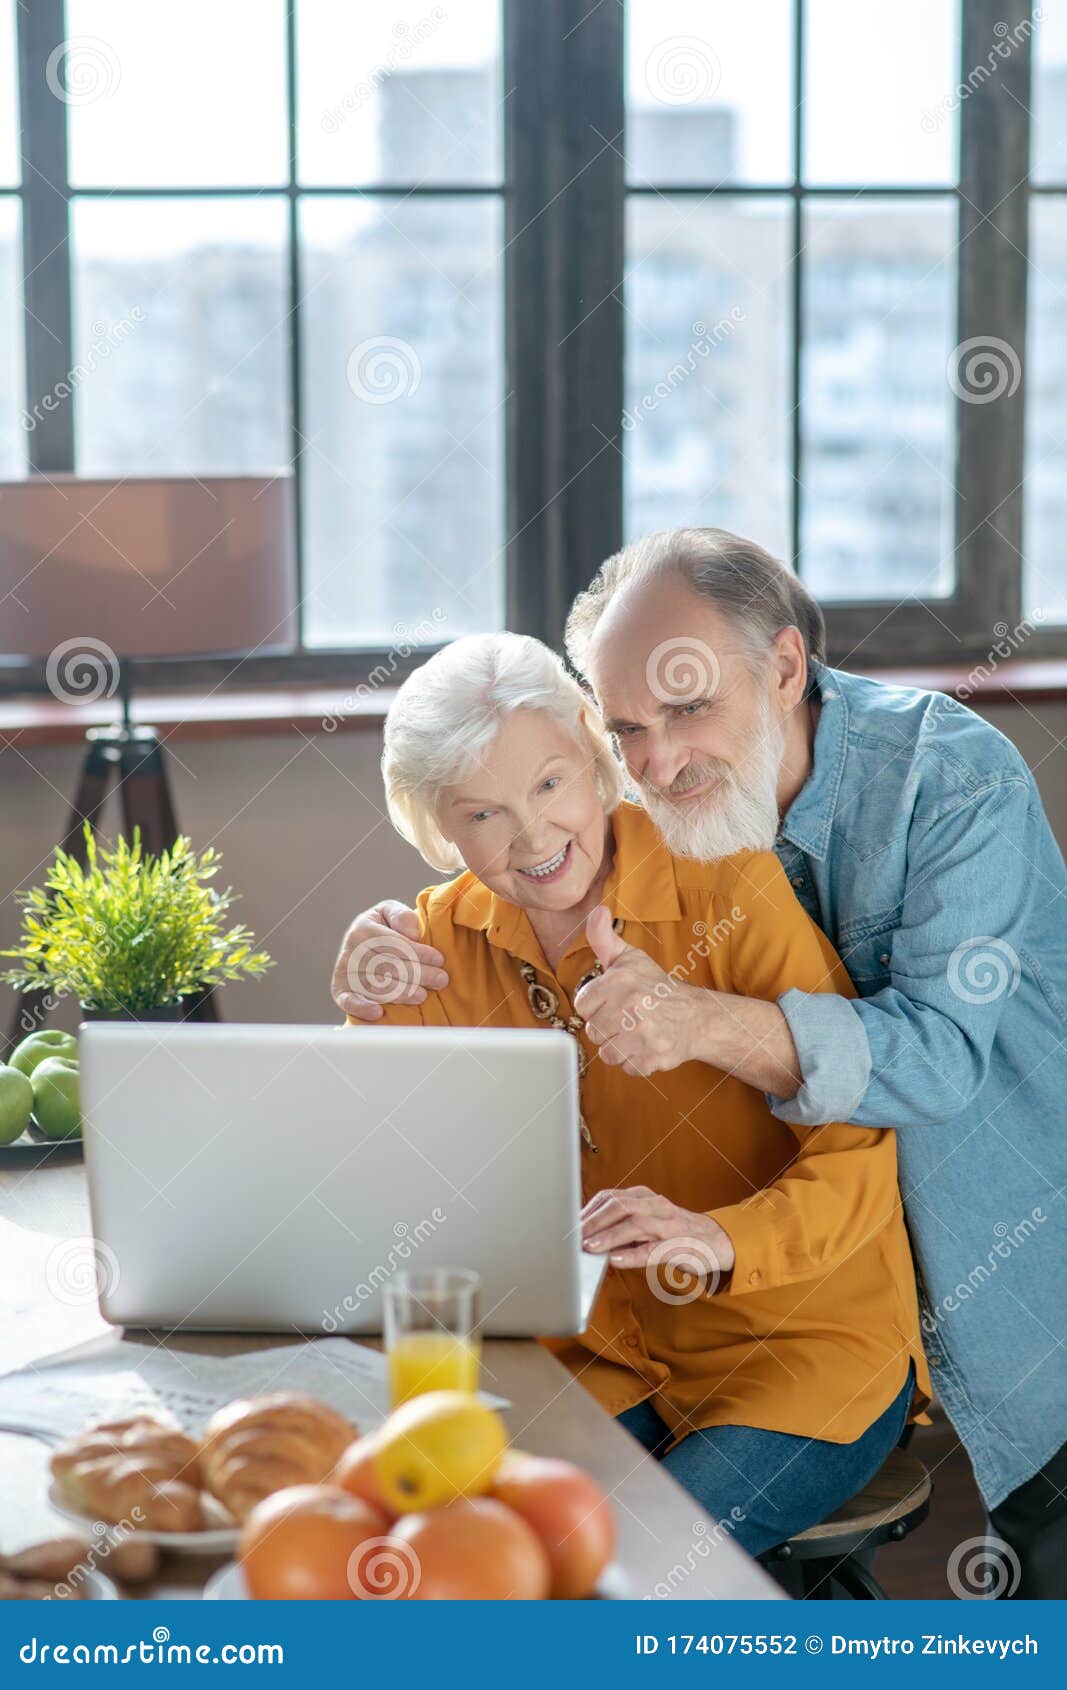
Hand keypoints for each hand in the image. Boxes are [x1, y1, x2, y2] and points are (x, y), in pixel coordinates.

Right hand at [330, 901, 449, 1019]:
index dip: (420, 953)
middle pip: (389, 966)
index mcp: (363, 929)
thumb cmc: (381, 929)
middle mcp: (351, 951)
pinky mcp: (340, 991)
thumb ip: (401, 916)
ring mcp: (344, 972)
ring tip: (423, 995)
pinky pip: (349, 1001)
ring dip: (402, 993)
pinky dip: (362, 1008)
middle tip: (441, 980)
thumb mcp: (389, 912)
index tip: (439, 960)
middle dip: (419, 974)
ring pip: (377, 986)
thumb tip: (412, 934)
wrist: (359, 945)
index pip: (395, 944)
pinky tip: (379, 1012)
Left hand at [574, 905, 703, 1076]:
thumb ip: (603, 937)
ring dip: (619, 1046)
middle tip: (628, 1017)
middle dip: (608, 1027)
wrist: (696, 1016)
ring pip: (606, 1052)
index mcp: (619, 980)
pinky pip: (626, 1067)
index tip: (614, 1002)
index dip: (597, 1006)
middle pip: (593, 1031)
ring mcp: (642, 1034)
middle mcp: (630, 1006)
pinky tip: (646, 1045)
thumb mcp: (629, 958)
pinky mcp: (652, 1057)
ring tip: (635, 1032)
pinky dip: (635, 1061)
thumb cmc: (656, 987)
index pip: (583, 1006)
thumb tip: (598, 910)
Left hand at [581, 1185, 733, 1279]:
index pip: (610, 1197)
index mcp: (645, 1197)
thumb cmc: (673, 1232)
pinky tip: (615, 1260)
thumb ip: (622, 1224)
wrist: (714, 1241)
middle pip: (619, 1206)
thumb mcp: (647, 1219)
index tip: (569, 1223)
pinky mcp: (676, 1247)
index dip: (588, 1210)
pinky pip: (651, 1250)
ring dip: (608, 1236)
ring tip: (589, 1247)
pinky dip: (631, 1255)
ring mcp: (667, 1225)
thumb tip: (587, 1236)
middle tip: (574, 1236)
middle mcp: (655, 1206)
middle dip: (594, 1221)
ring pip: (635, 1225)